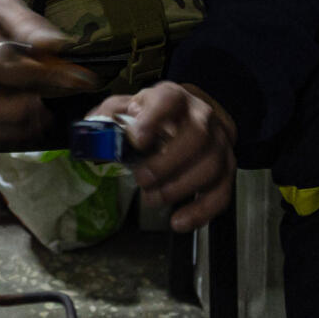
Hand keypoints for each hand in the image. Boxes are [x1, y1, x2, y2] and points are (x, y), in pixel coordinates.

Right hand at [0, 0, 99, 146]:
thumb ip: (28, 23)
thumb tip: (58, 45)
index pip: (1, 62)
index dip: (40, 75)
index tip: (75, 79)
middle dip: (21, 111)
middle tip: (47, 105)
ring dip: (15, 128)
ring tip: (39, 116)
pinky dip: (4, 134)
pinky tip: (23, 121)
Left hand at [93, 80, 237, 230]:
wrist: (193, 118)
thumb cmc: (157, 115)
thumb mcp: (131, 106)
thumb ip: (110, 113)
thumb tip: (91, 126)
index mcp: (174, 97)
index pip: (168, 100)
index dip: (154, 119)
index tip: (136, 139)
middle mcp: (202, 117)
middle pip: (196, 137)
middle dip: (167, 163)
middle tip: (142, 179)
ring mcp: (219, 143)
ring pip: (211, 166)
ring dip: (180, 188)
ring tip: (153, 198)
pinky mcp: (226, 169)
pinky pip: (222, 193)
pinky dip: (201, 212)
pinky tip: (179, 221)